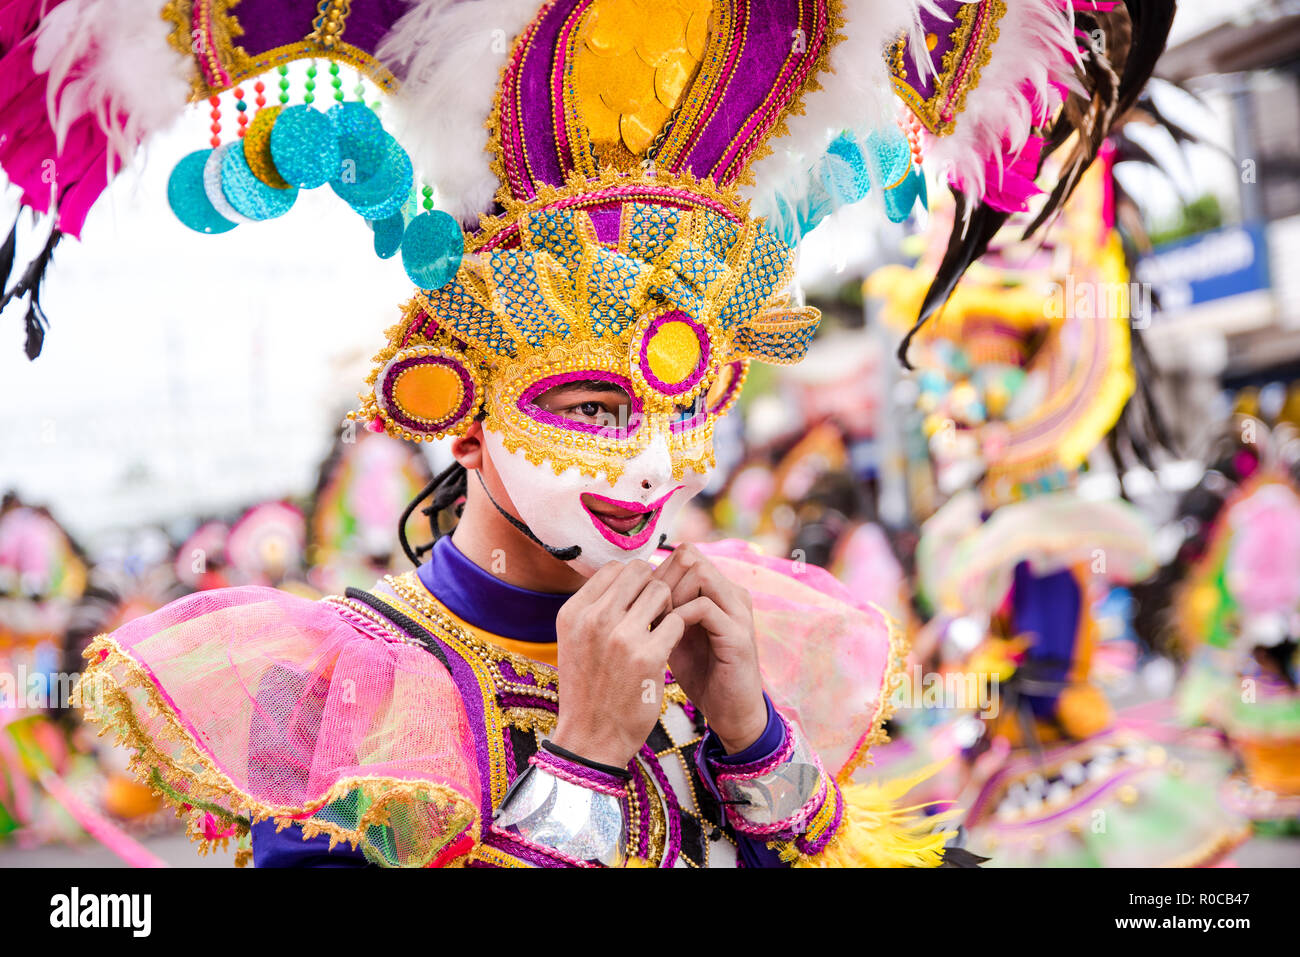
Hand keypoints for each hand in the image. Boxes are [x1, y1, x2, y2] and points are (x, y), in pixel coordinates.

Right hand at [551, 559, 684, 767]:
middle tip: (655, 611)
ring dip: (668, 605)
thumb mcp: (575, 642)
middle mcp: (594, 619)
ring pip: (660, 590)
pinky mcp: (648, 656)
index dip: (633, 580)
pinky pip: (676, 620)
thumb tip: (625, 575)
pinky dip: (678, 629)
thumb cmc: (588, 689)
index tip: (638, 600)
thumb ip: (594, 609)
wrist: (590, 739)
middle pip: (639, 571)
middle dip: (652, 586)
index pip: (613, 568)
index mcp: (573, 613)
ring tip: (662, 627)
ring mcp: (621, 637)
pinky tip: (670, 645)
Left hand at [652, 544, 766, 753]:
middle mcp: (732, 593)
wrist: (730, 711)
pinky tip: (665, 635)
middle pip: (690, 556)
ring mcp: (738, 611)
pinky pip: (704, 607)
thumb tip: (627, 587)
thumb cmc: (700, 672)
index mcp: (719, 590)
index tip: (639, 599)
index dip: (656, 571)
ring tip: (656, 620)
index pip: (683, 555)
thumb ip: (662, 609)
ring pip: (699, 572)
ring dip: (669, 594)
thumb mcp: (674, 633)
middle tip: (644, 609)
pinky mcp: (738, 635)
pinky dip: (679, 616)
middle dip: (660, 579)